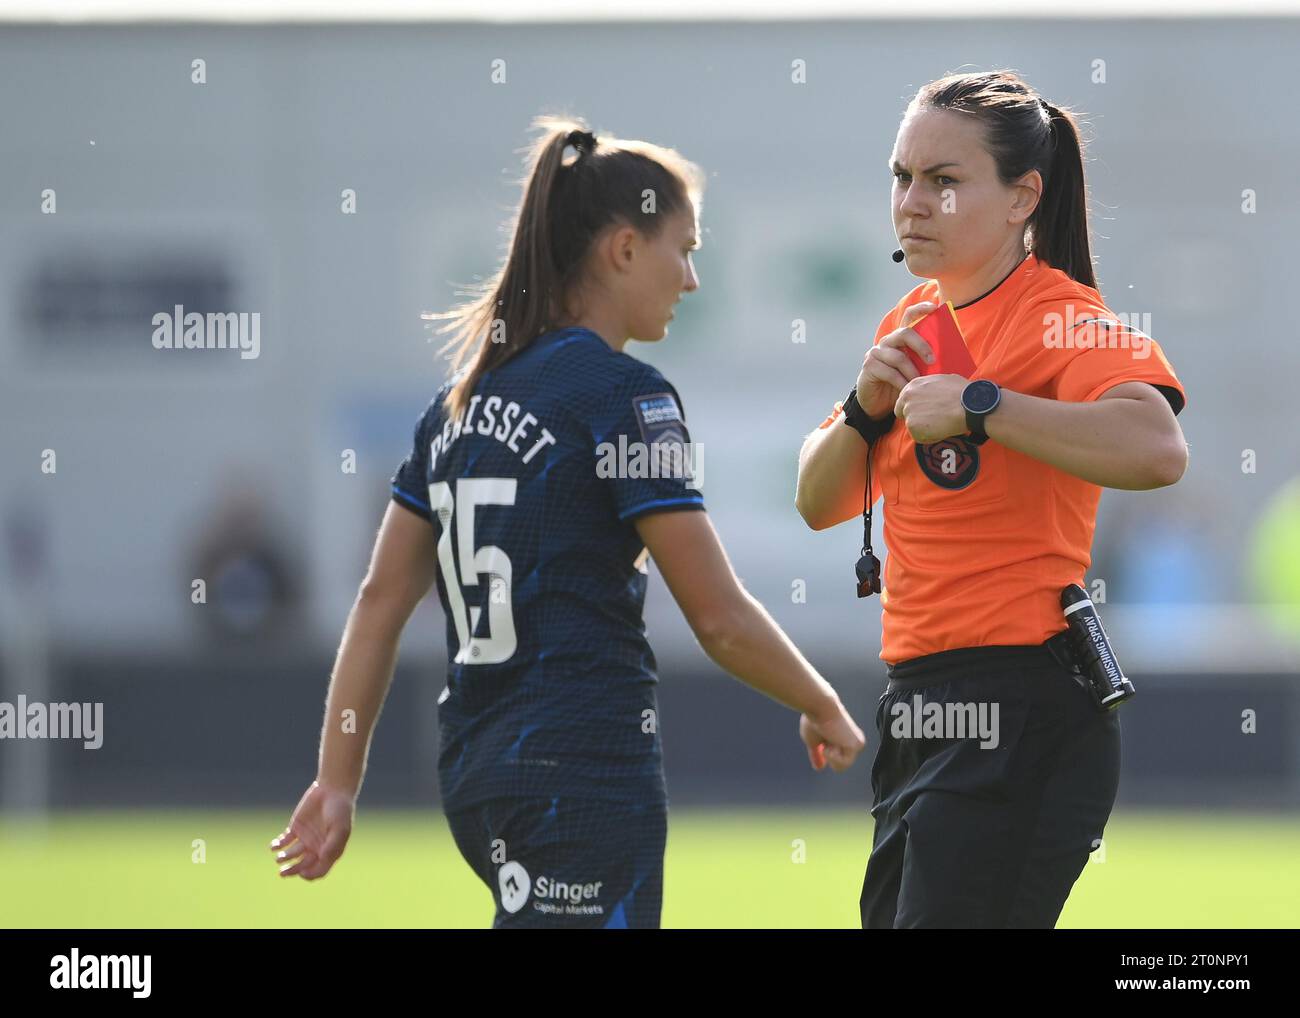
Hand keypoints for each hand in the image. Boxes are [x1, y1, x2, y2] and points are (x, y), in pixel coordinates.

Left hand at [269, 780, 355, 879]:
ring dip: (284, 859)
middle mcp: (316, 848)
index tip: (302, 873)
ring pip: (292, 855)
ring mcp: (305, 839)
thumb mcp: (340, 828)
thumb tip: (322, 859)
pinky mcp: (296, 829)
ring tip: (279, 858)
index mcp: (329, 851)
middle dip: (292, 870)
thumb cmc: (340, 811)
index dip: (310, 874)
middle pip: (303, 865)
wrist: (333, 790)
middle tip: (282, 873)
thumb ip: (332, 845)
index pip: (318, 870)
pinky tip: (274, 847)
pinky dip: (278, 845)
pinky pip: (285, 841)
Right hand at [799, 704, 865, 772]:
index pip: (836, 760)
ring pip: (841, 767)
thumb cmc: (814, 719)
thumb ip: (817, 754)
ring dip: (830, 756)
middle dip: (828, 755)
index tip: (822, 739)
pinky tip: (831, 742)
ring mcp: (857, 744)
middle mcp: (853, 741)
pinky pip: (843, 764)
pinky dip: (832, 756)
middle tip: (826, 739)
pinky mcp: (857, 745)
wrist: (819, 707)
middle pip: (839, 766)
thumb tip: (819, 768)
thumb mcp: (813, 741)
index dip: (825, 753)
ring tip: (828, 740)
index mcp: (844, 739)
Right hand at [854, 301, 939, 419]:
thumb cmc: (900, 383)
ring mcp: (876, 352)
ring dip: (912, 372)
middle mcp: (887, 341)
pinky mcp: (869, 366)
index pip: (909, 316)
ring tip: (920, 383)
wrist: (877, 403)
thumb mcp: (915, 370)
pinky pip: (890, 373)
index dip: (921, 309)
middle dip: (921, 345)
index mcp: (900, 338)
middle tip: (933, 360)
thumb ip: (926, 360)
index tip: (935, 308)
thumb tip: (951, 357)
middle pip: (905, 333)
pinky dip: (902, 383)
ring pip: (899, 357)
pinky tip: (907, 389)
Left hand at [895, 373, 969, 443]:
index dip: (915, 408)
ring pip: (912, 426)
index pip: (904, 400)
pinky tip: (942, 430)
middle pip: (902, 413)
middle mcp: (907, 397)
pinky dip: (929, 438)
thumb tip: (934, 390)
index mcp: (913, 385)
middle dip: (914, 418)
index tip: (925, 412)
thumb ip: (931, 387)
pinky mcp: (912, 426)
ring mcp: (908, 411)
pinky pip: (919, 437)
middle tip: (930, 422)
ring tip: (941, 424)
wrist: (969, 406)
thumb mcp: (944, 380)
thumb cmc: (963, 392)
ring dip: (924, 429)